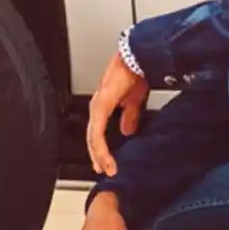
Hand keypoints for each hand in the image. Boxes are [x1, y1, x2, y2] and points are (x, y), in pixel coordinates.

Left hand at [87, 52, 148, 176]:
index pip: (97, 132)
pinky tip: (105, 157)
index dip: (101, 148)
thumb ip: (129, 117)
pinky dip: (100, 148)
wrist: (137, 59)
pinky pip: (97, 133)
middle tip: (104, 170)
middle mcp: (97, 106)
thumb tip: (126, 131)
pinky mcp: (101, 107)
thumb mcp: (133, 101)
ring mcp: (97, 107)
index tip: (107, 163)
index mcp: (103, 105)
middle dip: (97, 156)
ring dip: (99, 155)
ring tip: (106, 168)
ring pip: (93, 138)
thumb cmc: (135, 73)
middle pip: (92, 137)